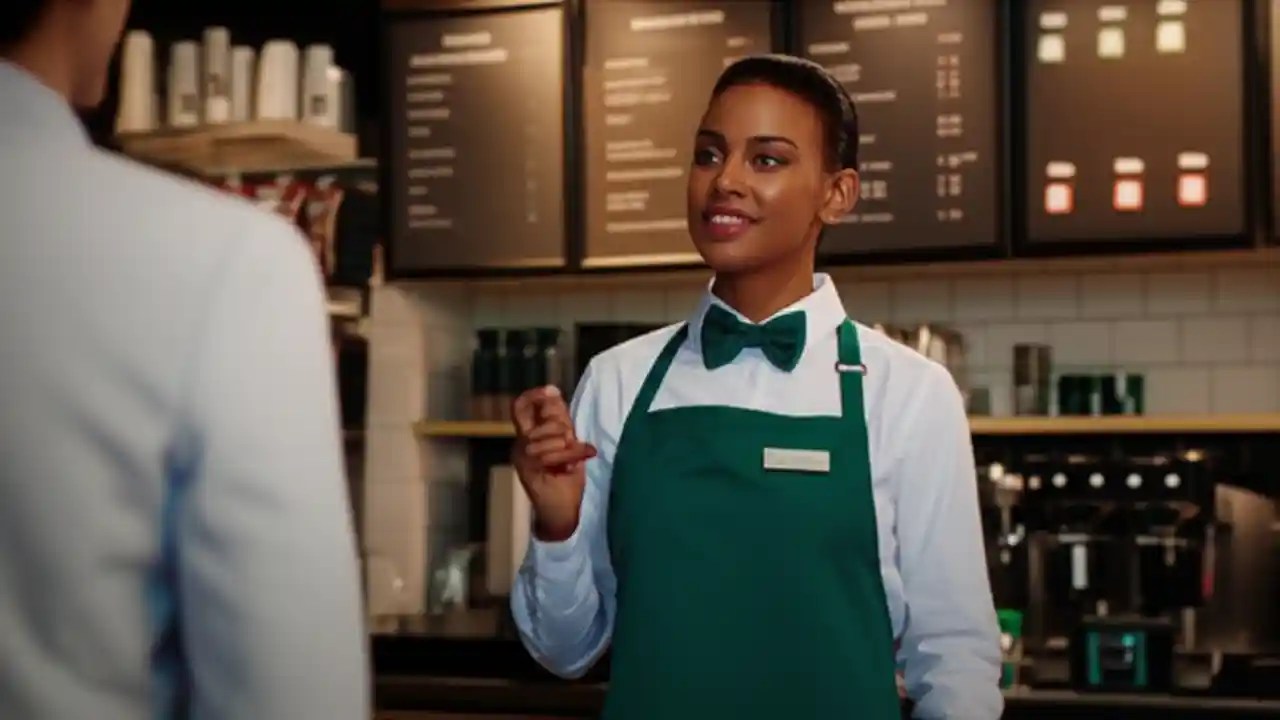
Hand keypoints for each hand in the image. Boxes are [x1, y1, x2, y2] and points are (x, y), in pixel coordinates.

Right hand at [511, 386, 596, 541]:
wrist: (562, 514)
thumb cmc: (565, 480)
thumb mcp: (566, 444)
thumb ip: (560, 420)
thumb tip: (553, 390)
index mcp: (528, 436)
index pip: (520, 407)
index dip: (533, 395)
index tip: (550, 390)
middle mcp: (520, 444)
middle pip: (544, 420)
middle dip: (565, 430)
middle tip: (573, 446)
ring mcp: (522, 457)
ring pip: (550, 436)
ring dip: (569, 448)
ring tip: (574, 461)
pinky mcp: (527, 469)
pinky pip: (551, 453)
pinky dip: (568, 458)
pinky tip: (572, 467)